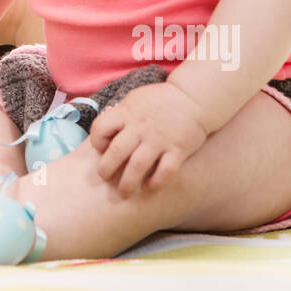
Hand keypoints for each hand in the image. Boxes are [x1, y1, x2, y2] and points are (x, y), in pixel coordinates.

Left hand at [88, 81, 208, 197]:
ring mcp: (159, 139)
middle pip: (116, 151)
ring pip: (138, 165)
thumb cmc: (159, 100)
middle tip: (105, 177)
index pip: (101, 128)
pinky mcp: (178, 149)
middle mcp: (140, 127)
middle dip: (106, 169)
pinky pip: (166, 170)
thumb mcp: (134, 99)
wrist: (192, 97)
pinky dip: (156, 181)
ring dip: (128, 183)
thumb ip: (119, 115)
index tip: (102, 149)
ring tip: (124, 193)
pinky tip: (151, 186)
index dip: (97, 141)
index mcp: (127, 113)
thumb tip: (102, 132)